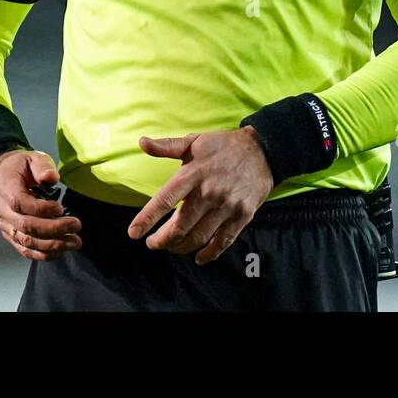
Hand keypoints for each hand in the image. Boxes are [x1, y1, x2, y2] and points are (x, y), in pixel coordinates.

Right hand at [0, 149, 82, 260]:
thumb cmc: (19, 167)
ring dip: (52, 245)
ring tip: (74, 242)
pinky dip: (42, 253)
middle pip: (25, 226)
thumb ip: (42, 166)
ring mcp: (5, 224)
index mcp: (6, 188)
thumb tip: (51, 178)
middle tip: (76, 226)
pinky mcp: (10, 234)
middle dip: (54, 229)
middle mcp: (2, 210)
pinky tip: (60, 251)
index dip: (42, 209)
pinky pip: (23, 248)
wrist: (1, 175)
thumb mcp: (32, 157)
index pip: (20, 203)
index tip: (61, 208)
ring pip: (26, 241)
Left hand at [127, 127, 273, 263]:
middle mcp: (208, 191)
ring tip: (172, 247)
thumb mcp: (195, 141)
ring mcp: (227, 205)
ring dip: (181, 247)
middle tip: (153, 243)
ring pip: (198, 237)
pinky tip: (199, 257)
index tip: (134, 233)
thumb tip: (142, 143)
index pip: (165, 199)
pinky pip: (223, 241)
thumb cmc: (224, 145)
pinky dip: (209, 254)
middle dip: (162, 240)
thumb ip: (166, 146)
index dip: (147, 218)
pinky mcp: (242, 215)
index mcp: (193, 173)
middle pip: (180, 226)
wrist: (264, 150)